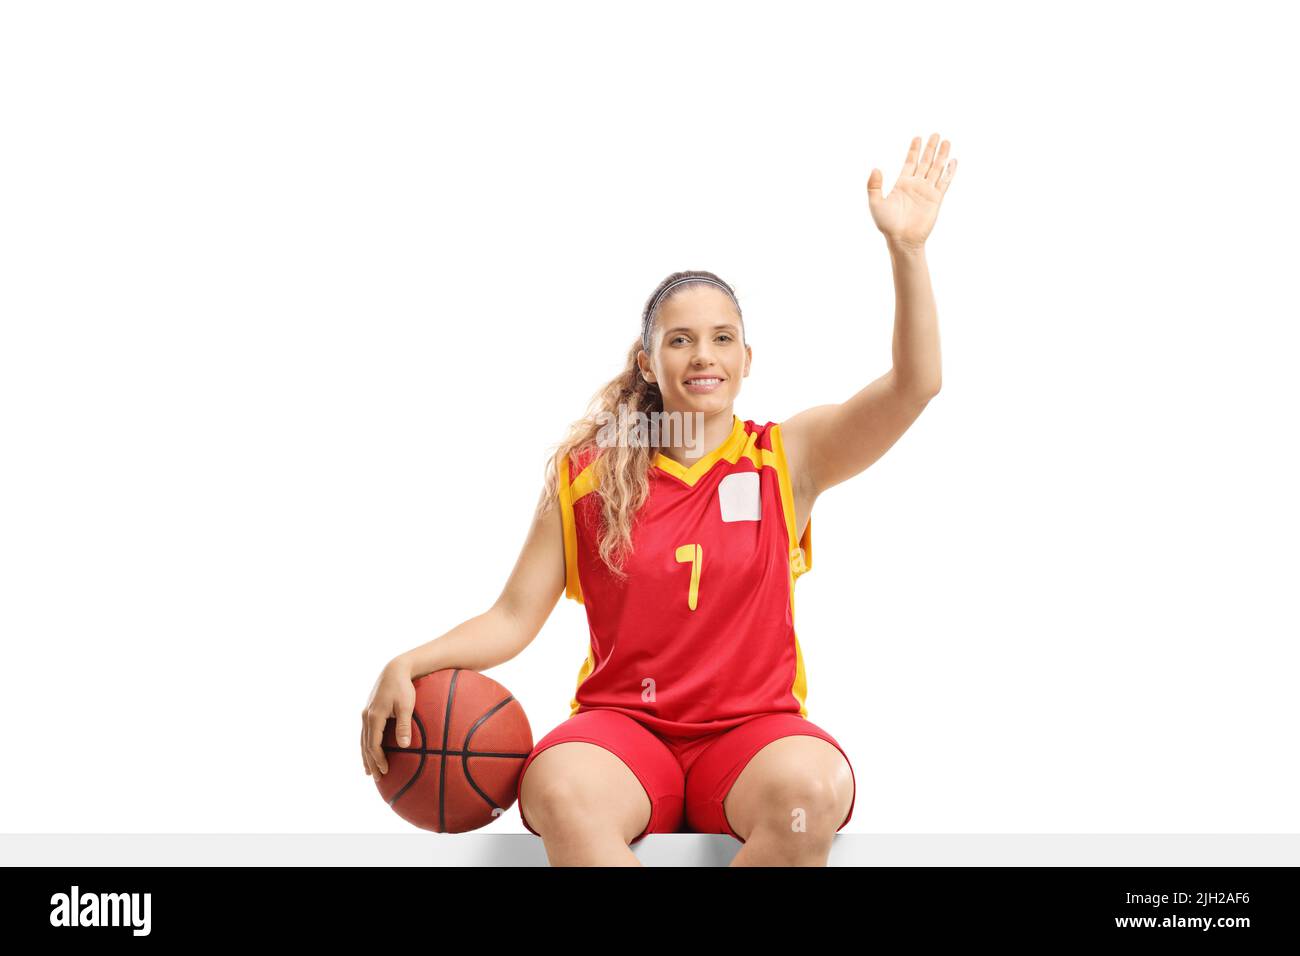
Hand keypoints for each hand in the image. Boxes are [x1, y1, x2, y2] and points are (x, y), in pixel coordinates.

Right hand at [361, 658, 416, 777]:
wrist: (395, 669)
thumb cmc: (403, 687)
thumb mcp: (406, 706)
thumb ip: (404, 726)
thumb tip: (404, 746)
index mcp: (374, 717)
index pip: (373, 744)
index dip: (378, 759)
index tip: (386, 771)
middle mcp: (366, 716)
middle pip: (365, 745)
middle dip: (371, 762)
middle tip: (377, 778)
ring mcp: (365, 714)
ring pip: (363, 740)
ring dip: (366, 756)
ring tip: (369, 771)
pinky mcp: (369, 711)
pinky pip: (365, 733)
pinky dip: (366, 745)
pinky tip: (370, 751)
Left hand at [867, 132, 956, 251]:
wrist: (901, 240)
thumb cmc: (887, 224)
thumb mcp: (876, 204)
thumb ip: (874, 186)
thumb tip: (875, 168)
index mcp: (902, 184)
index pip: (910, 162)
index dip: (914, 150)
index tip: (918, 137)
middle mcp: (916, 185)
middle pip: (925, 162)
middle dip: (930, 148)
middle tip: (936, 134)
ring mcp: (927, 191)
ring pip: (936, 169)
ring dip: (941, 156)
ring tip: (946, 141)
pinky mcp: (936, 199)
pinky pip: (944, 182)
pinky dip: (949, 172)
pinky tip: (953, 161)